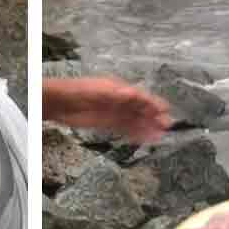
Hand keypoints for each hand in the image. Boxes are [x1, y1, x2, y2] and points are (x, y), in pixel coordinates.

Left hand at [45, 77, 172, 142]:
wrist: (61, 101)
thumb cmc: (81, 90)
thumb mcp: (102, 89)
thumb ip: (119, 94)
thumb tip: (135, 95)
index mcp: (120, 89)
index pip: (141, 97)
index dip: (154, 104)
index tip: (166, 111)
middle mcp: (120, 100)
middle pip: (141, 110)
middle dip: (154, 117)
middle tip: (167, 126)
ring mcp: (114, 113)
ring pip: (134, 121)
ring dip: (146, 128)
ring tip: (159, 136)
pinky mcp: (107, 124)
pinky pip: (124, 129)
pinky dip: (134, 134)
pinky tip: (143, 139)